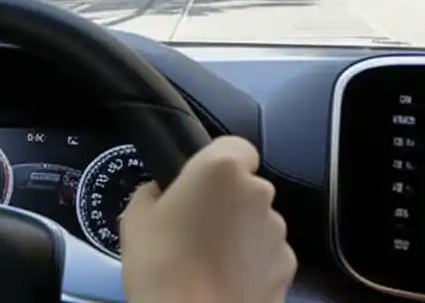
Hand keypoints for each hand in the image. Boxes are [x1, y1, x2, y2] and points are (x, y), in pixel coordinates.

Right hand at [120, 136, 295, 302]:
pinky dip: (253, 263)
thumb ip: (157, 191)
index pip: (235, 146)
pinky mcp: (287, 266)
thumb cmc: (160, 265)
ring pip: (258, 222)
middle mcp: (258, 193)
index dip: (218, 163)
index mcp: (221, 169)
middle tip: (196, 228)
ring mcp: (277, 231)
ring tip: (209, 260)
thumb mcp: (137, 216)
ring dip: (240, 234)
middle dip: (227, 202)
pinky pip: (268, 254)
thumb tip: (165, 192)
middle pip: (247, 187)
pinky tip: (226, 279)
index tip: (200, 185)